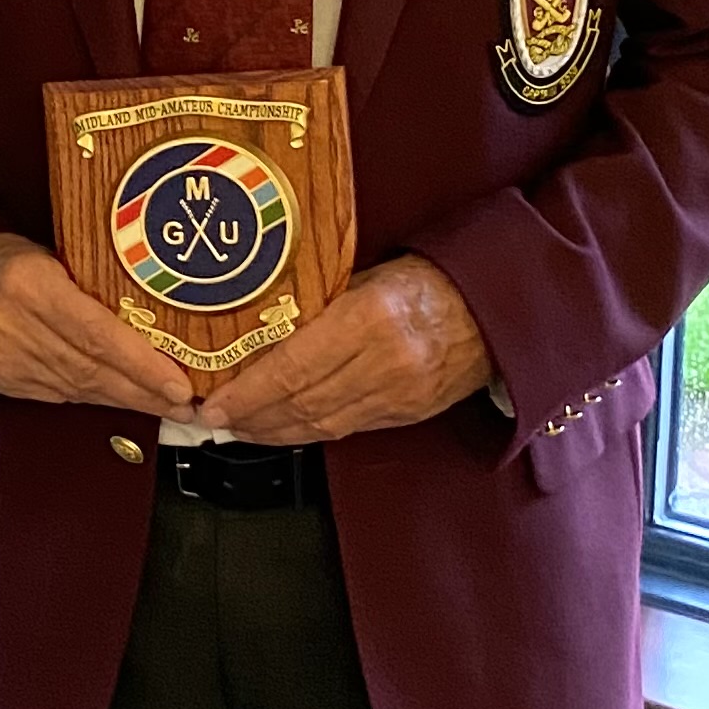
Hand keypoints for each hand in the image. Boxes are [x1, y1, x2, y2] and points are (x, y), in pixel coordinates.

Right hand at [0, 232, 197, 420]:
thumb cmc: (1, 257)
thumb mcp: (46, 256)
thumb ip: (88, 290)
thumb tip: (149, 324)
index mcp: (30, 287)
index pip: (96, 334)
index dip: (140, 364)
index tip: (178, 383)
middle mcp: (15, 328)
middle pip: (92, 370)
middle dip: (144, 391)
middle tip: (187, 404)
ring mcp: (6, 361)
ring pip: (79, 389)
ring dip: (126, 400)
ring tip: (165, 406)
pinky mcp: (2, 381)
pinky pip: (59, 395)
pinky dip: (93, 398)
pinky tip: (121, 399)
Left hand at [197, 254, 490, 443]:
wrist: (496, 309)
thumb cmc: (425, 280)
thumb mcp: (366, 276)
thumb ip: (317, 304)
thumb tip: (259, 330)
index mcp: (368, 320)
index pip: (293, 368)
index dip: (248, 394)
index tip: (213, 403)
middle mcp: (385, 364)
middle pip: (303, 404)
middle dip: (252, 418)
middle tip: (212, 418)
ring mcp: (401, 395)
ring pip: (323, 425)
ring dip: (275, 432)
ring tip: (238, 428)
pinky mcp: (410, 414)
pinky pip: (349, 429)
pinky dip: (309, 432)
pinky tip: (282, 428)